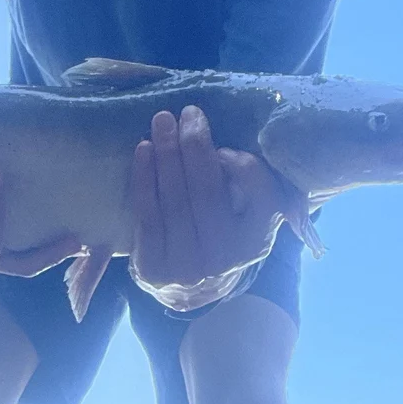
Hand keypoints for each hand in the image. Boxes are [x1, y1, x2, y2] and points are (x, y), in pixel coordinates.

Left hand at [130, 105, 290, 311]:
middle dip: (195, 145)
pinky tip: (144, 150)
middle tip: (187, 113)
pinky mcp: (153, 269)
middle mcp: (225, 258)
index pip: (259, 194)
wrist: (191, 290)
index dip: (241, 166)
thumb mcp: (248, 217)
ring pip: (174, 198)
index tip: (225, 148)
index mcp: (257, 242)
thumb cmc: (222, 237)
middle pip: (207, 191)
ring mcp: (186, 267)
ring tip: (162, 121)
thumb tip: (233, 140)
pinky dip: (143, 177)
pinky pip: (146, 213)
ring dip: (166, 153)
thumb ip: (250, 186)